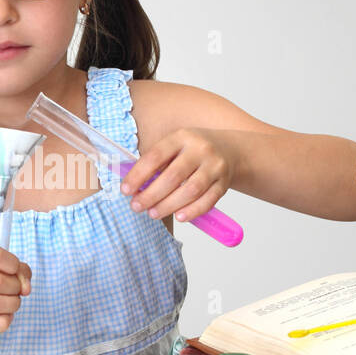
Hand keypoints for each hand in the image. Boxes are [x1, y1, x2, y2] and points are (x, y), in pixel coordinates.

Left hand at [119, 127, 237, 222]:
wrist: (230, 149)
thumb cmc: (193, 151)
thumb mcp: (175, 146)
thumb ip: (157, 163)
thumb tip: (132, 186)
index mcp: (182, 137)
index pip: (156, 156)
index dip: (138, 175)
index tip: (125, 190)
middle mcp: (200, 149)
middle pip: (173, 176)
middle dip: (151, 194)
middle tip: (136, 206)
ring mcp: (215, 166)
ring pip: (191, 190)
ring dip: (169, 205)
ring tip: (153, 213)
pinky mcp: (224, 183)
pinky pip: (208, 200)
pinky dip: (193, 211)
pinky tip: (179, 217)